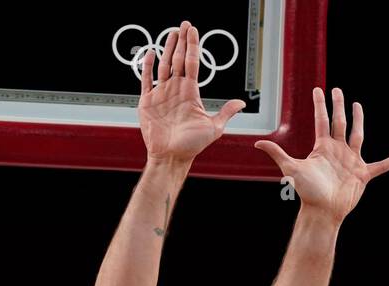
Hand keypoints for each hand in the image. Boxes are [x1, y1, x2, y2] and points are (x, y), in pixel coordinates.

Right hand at [138, 22, 245, 163]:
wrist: (171, 157)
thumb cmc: (192, 146)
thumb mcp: (214, 128)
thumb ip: (226, 112)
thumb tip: (241, 103)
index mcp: (190, 93)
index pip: (192, 63)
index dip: (193, 46)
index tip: (193, 31)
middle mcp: (176, 90)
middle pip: (178, 59)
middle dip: (181, 41)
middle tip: (184, 24)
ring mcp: (161, 94)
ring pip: (164, 65)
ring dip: (167, 48)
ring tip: (171, 33)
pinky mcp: (147, 101)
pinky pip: (146, 79)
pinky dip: (147, 66)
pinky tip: (151, 53)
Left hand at [255, 87, 388, 222]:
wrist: (322, 211)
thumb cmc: (308, 192)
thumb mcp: (292, 168)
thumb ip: (277, 153)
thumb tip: (257, 142)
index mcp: (322, 147)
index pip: (322, 120)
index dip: (320, 104)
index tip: (318, 89)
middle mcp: (337, 151)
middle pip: (339, 122)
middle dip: (339, 105)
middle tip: (338, 90)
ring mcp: (351, 161)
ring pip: (357, 135)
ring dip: (359, 120)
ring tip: (359, 106)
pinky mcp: (363, 174)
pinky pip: (382, 165)